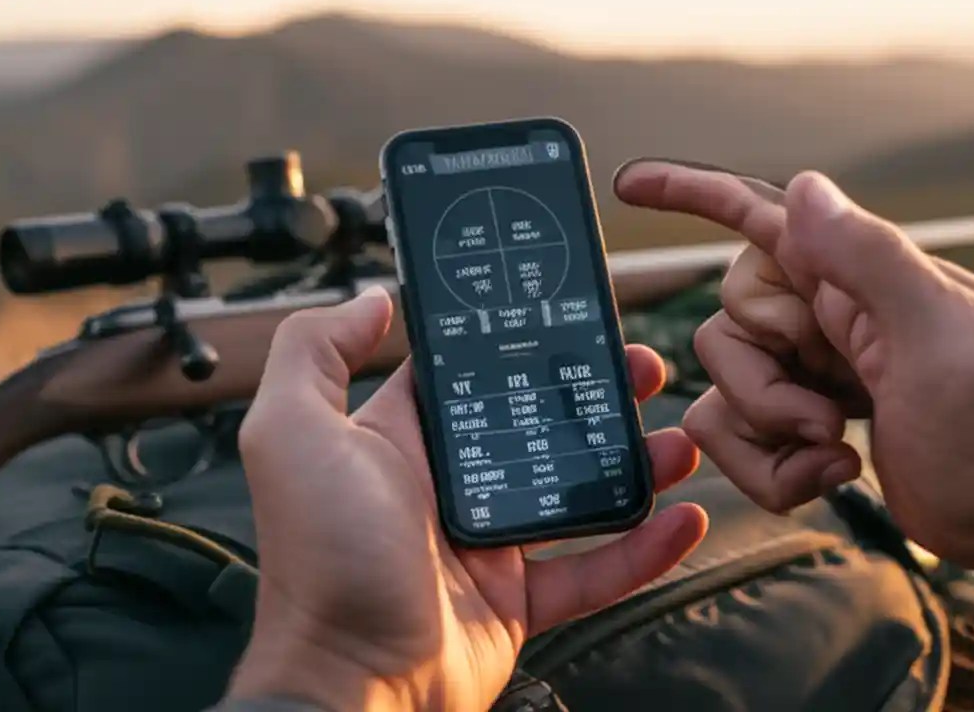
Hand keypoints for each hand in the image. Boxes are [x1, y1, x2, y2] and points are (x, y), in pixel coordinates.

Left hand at [228, 287, 707, 711]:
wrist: (353, 684)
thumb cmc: (320, 560)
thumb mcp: (291, 431)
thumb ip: (315, 350)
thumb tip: (370, 299)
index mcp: (400, 437)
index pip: (473, 372)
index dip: (523, 341)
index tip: (573, 314)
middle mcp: (447, 484)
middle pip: (539, 422)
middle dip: (595, 394)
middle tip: (642, 371)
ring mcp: (487, 544)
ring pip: (577, 490)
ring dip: (634, 464)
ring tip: (677, 440)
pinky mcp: (517, 600)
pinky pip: (593, 569)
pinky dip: (643, 549)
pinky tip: (682, 519)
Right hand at [615, 161, 973, 600]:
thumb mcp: (942, 337)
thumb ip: (870, 257)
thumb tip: (803, 185)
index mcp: (852, 276)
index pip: (760, 217)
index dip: (690, 194)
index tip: (630, 186)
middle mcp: (819, 315)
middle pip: (724, 326)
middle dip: (763, 387)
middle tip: (834, 412)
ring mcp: (805, 372)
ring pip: (720, 389)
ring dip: (768, 435)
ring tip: (837, 448)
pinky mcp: (795, 425)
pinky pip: (732, 437)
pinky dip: (770, 469)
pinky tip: (833, 470)